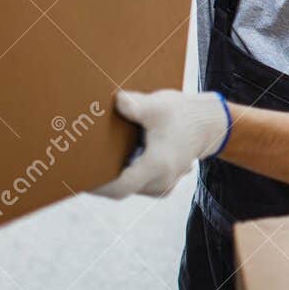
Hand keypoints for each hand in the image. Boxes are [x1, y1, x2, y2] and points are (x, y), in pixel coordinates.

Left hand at [93, 90, 229, 199]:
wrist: (209, 124)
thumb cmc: (183, 115)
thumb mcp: (158, 106)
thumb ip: (134, 105)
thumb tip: (114, 101)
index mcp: (158, 165)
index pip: (121, 187)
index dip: (98, 185)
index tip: (79, 176)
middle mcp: (162, 181)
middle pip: (122, 188)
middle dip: (102, 177)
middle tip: (80, 163)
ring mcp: (164, 186)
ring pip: (130, 188)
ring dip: (115, 176)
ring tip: (97, 158)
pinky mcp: (164, 184)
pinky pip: (139, 185)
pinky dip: (127, 175)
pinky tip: (119, 158)